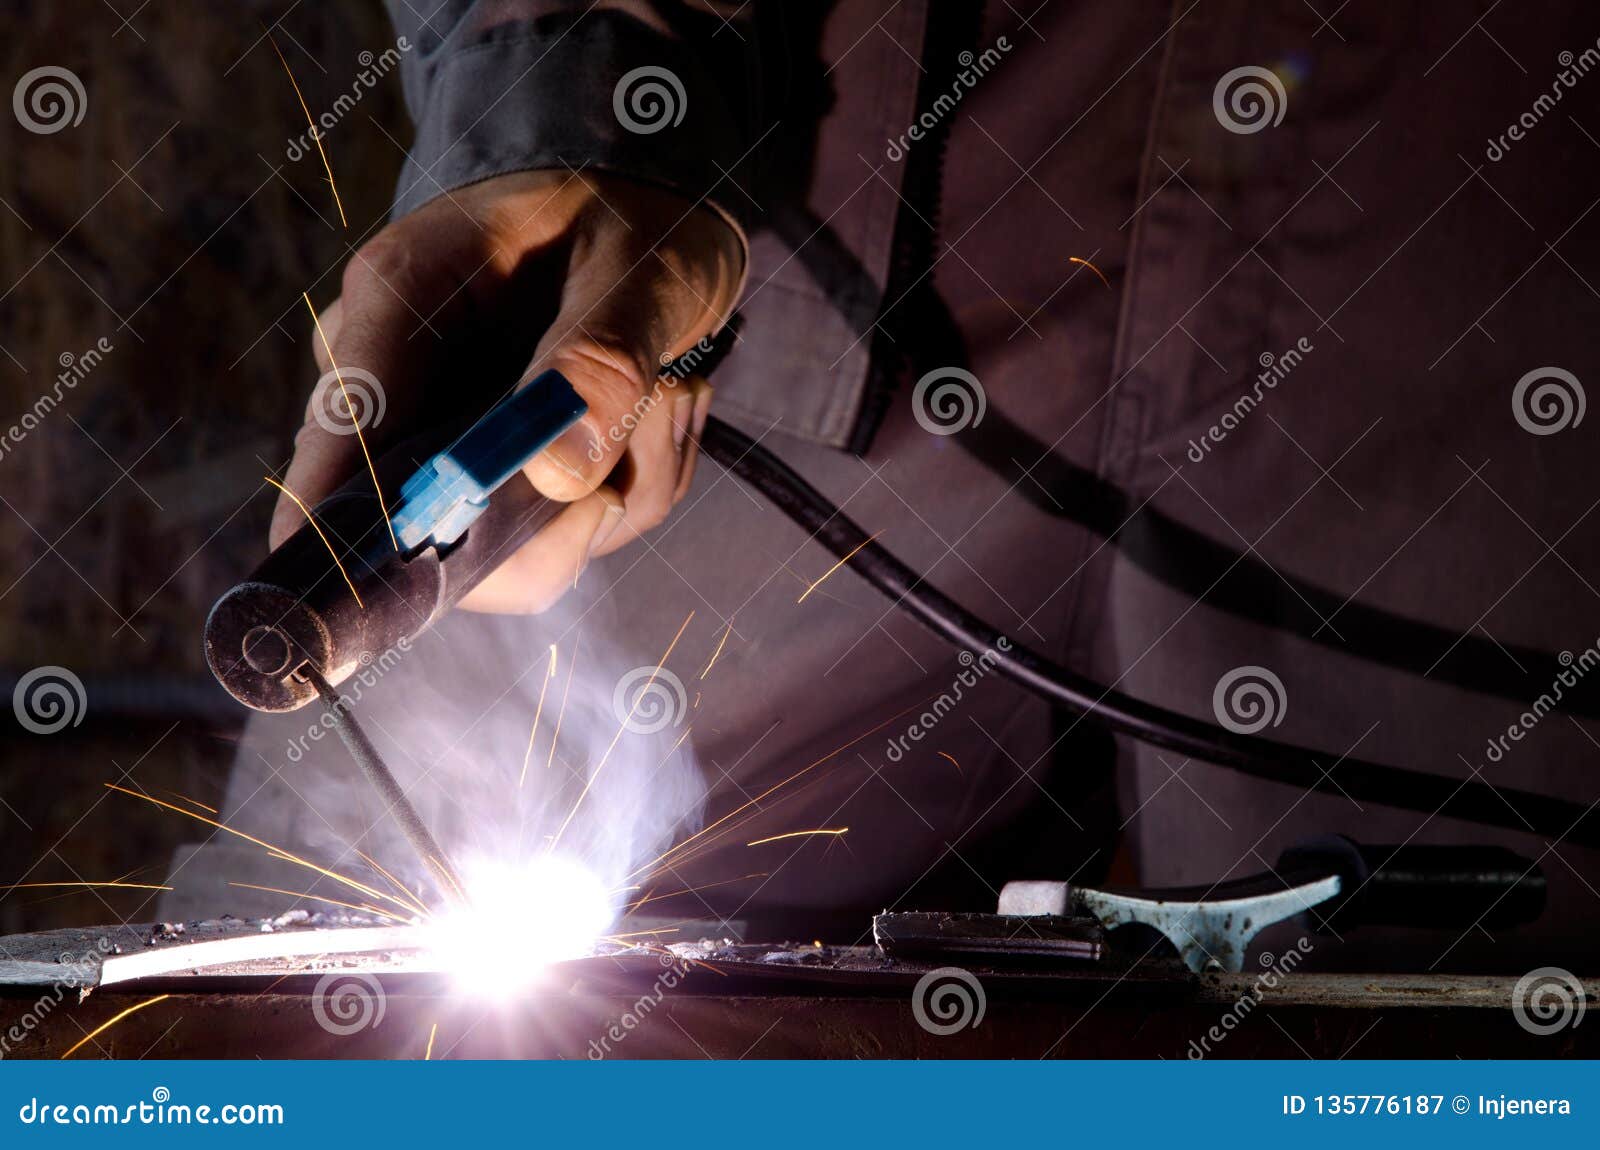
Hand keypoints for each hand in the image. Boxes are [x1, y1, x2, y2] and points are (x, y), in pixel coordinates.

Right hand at [271, 170, 741, 611]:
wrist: (646, 210)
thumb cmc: (629, 217)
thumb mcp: (640, 266)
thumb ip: (604, 358)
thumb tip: (558, 476)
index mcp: (398, 304)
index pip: (339, 440)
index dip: (352, 536)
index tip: (399, 592)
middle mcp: (400, 387)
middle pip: (428, 534)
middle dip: (561, 523)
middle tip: (652, 426)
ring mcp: (446, 443)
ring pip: (521, 552)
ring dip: (624, 492)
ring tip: (669, 393)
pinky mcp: (502, 480)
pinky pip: (568, 536)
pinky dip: (634, 490)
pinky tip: (659, 413)